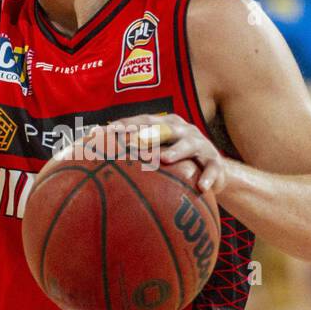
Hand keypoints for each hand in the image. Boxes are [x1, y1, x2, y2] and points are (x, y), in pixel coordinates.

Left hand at [103, 112, 229, 195]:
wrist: (212, 170)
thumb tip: (96, 159)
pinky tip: (201, 187)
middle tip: (130, 141)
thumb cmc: (176, 162)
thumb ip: (133, 153)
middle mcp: (182, 130)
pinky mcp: (214, 161)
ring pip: (188, 145)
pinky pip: (212, 169)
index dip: (124, 124)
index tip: (105, 131)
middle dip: (147, 133)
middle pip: (163, 129)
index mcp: (165, 124)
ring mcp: (199, 144)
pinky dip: (208, 177)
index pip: (142, 121)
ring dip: (176, 151)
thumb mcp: (156, 154)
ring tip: (165, 159)